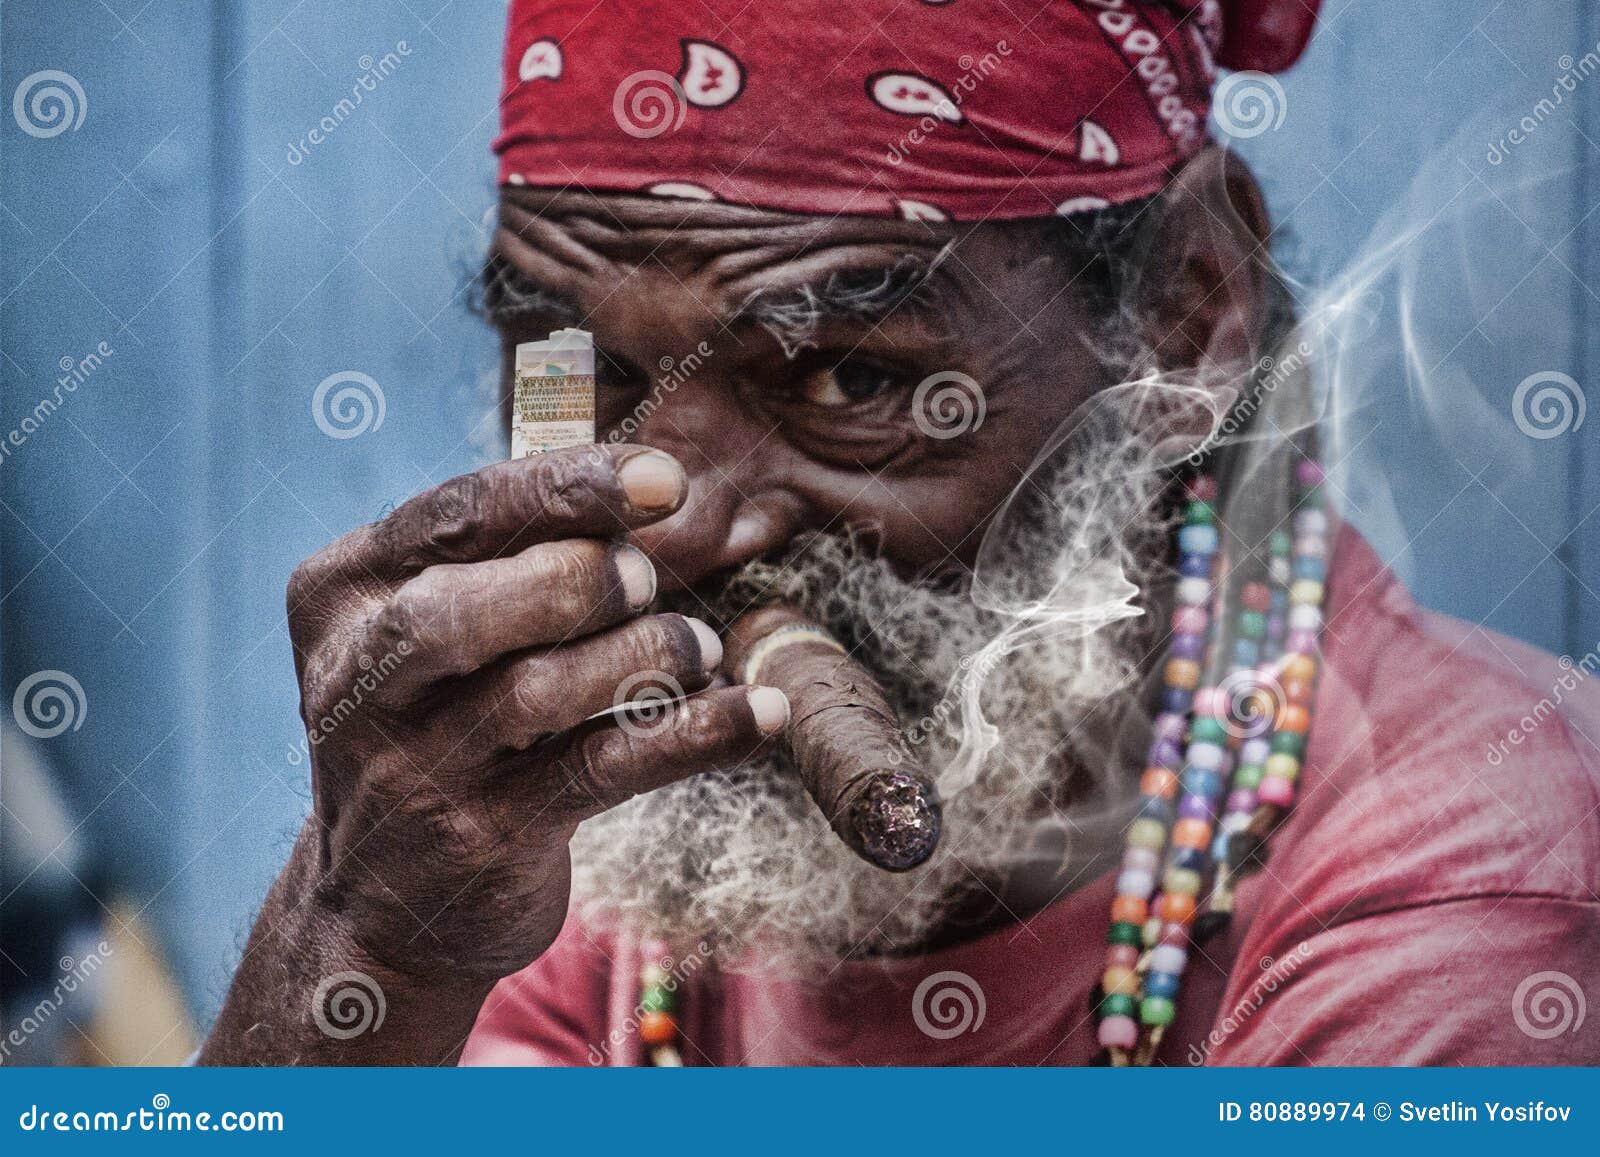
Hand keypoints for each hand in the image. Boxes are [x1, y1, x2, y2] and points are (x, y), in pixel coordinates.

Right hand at [203, 445, 786, 1063]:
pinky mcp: (483, 837)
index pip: (455, 515)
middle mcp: (359, 681)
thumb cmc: (435, 719)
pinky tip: (758, 712)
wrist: (382, 901)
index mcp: (341, 595)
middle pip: (461, 609)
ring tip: (701, 647)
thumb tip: (646, 482)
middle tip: (646, 578)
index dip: (565, 487)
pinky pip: (604, 770)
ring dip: (645, 656)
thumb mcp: (431, 631)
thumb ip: (509, 555)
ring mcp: (415, 768)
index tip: (665, 479)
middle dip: (578, 578)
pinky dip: (695, 733)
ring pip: (536, 692)